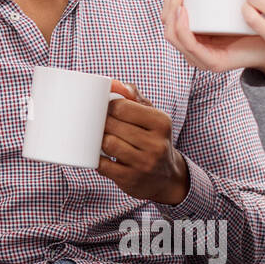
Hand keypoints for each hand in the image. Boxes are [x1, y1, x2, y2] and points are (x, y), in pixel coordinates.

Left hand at [100, 81, 188, 204]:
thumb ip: (133, 96)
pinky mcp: (131, 180)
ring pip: (108, 144)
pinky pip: (103, 165)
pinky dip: (97, 159)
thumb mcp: (151, 116)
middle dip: (101, 123)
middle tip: (99, 124)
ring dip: (99, 141)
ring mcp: (144, 164)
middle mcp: (156, 144)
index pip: (122, 107)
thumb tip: (113, 83)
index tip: (105, 110)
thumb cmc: (153, 139)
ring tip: (101, 139)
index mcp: (162, 122)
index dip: (107, 107)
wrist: (167, 177)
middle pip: (112, 125)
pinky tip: (101, 156)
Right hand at [162, 0, 264, 82]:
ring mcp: (200, 55)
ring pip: (172, 33)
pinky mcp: (212, 62)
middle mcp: (193, 44)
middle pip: (167, 21)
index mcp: (195, 30)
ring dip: (172, 10)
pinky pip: (189, 45)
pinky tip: (183, 12)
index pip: (171, 12)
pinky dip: (182, 29)